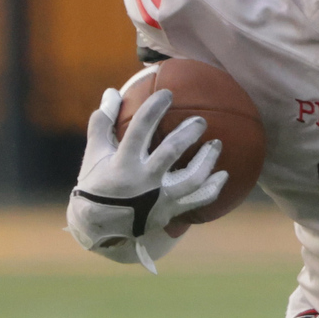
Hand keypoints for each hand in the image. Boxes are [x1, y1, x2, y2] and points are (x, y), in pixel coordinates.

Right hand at [66, 86, 225, 271]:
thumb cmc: (97, 183)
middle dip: (188, 134)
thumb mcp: (95, 153)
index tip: (167, 94)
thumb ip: (103, 123)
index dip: (153, 110)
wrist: (100, 226)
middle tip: (201, 121)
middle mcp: (143, 181)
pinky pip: (198, 200)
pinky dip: (213, 188)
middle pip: (170, 152)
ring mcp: (158, 198)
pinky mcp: (169, 211)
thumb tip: (112, 92)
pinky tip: (223, 175)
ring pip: (191, 179)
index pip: (139, 130)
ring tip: (216, 144)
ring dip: (207, 161)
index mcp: (122, 163)